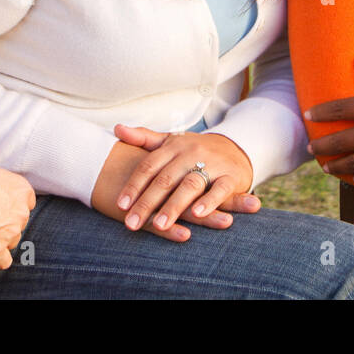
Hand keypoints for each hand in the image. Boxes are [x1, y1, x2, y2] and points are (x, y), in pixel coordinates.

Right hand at [0, 163, 36, 268]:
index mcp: (21, 189)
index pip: (27, 201)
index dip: (13, 203)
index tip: (1, 205)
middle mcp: (22, 211)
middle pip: (19, 220)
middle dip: (6, 221)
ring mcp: (11, 231)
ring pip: (12, 240)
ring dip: (1, 239)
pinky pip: (3, 260)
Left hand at [90, 127, 257, 241]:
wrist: (237, 148)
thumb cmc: (196, 150)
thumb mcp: (171, 142)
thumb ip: (144, 138)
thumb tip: (117, 128)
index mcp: (173, 146)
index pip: (149, 166)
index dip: (134, 186)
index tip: (120, 206)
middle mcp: (191, 153)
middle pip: (166, 178)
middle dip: (147, 202)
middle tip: (132, 223)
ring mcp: (213, 163)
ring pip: (190, 184)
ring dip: (174, 206)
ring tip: (159, 225)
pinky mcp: (231, 176)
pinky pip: (220, 189)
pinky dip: (209, 201)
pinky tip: (197, 214)